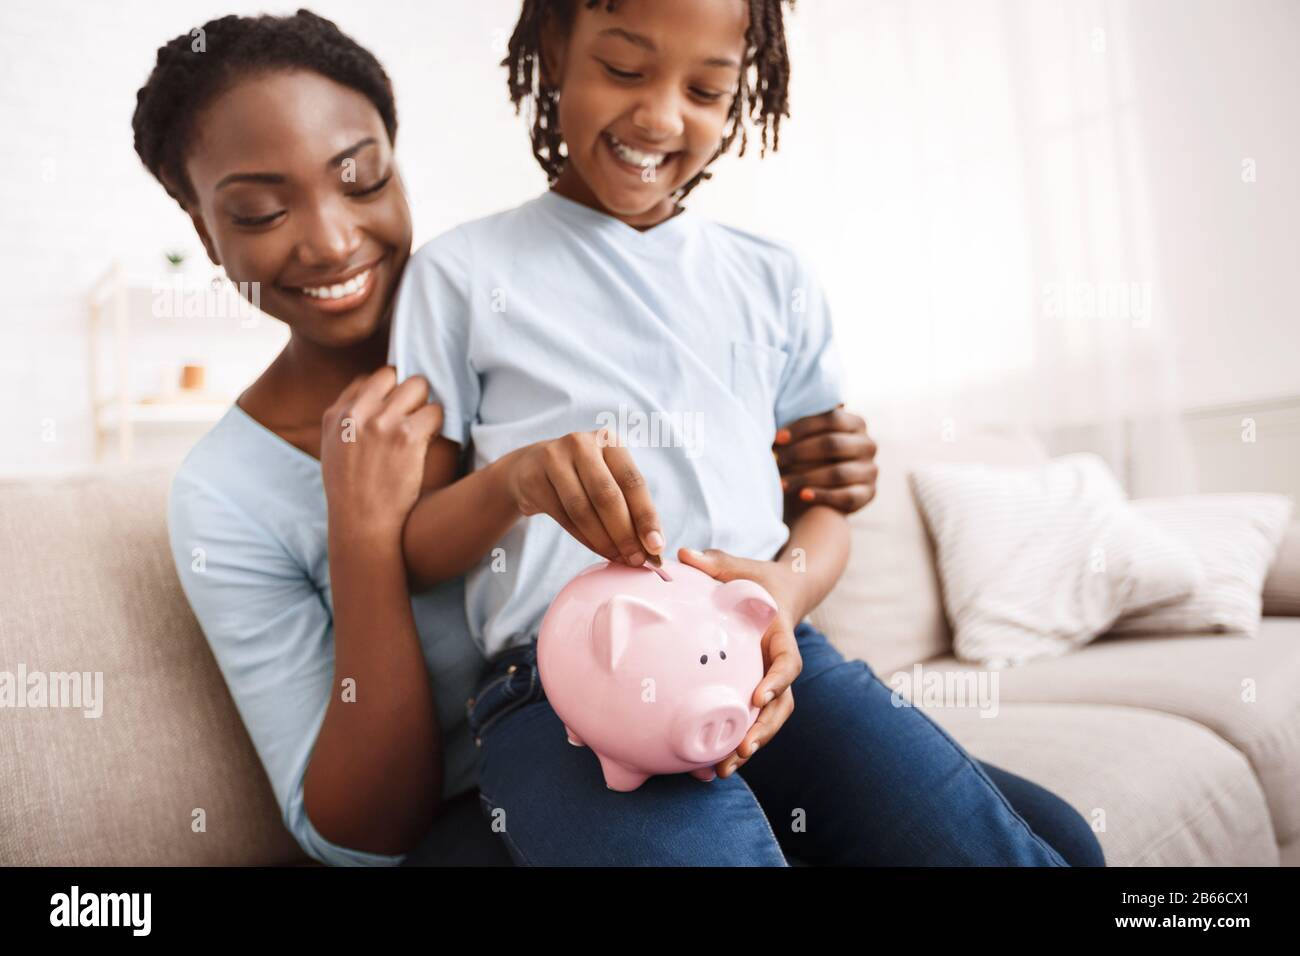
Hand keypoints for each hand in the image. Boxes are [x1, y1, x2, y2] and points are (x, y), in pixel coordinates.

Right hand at [320, 367, 442, 539]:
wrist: (363, 523)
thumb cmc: (350, 493)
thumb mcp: (334, 451)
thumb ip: (347, 423)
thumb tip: (372, 401)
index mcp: (335, 416)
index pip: (366, 380)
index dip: (384, 392)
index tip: (392, 409)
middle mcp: (356, 413)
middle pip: (393, 375)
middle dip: (406, 392)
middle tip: (412, 415)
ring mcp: (382, 422)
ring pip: (418, 386)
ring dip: (425, 404)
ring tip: (422, 427)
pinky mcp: (408, 436)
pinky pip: (436, 411)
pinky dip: (438, 423)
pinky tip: (430, 439)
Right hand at [505, 428, 665, 566]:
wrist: (530, 468)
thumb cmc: (582, 476)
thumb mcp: (607, 476)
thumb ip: (630, 505)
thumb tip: (654, 548)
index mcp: (608, 441)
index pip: (633, 481)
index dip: (646, 517)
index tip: (656, 547)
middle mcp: (582, 444)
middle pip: (607, 496)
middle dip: (625, 533)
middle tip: (637, 560)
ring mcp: (554, 459)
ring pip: (583, 509)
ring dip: (604, 541)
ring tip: (619, 558)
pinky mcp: (534, 479)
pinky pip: (563, 517)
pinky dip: (585, 539)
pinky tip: (598, 550)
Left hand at [677, 546, 804, 778]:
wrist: (780, 592)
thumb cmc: (758, 579)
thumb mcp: (741, 566)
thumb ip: (717, 562)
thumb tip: (683, 553)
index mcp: (781, 636)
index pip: (788, 662)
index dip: (777, 680)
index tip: (758, 696)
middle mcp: (779, 664)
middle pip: (781, 704)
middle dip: (764, 729)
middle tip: (741, 750)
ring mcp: (769, 680)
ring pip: (768, 719)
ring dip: (750, 744)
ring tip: (725, 769)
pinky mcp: (755, 690)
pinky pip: (750, 719)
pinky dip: (735, 741)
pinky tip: (712, 764)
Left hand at [774, 405, 877, 513]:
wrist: (824, 494)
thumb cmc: (810, 457)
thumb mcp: (810, 437)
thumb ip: (804, 424)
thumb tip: (782, 402)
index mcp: (856, 423)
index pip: (831, 419)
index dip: (802, 428)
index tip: (776, 438)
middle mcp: (868, 445)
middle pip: (833, 444)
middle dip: (799, 452)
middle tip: (776, 460)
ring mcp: (871, 470)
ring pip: (838, 473)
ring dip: (805, 477)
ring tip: (781, 483)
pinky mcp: (870, 493)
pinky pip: (847, 496)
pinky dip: (822, 496)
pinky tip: (802, 495)